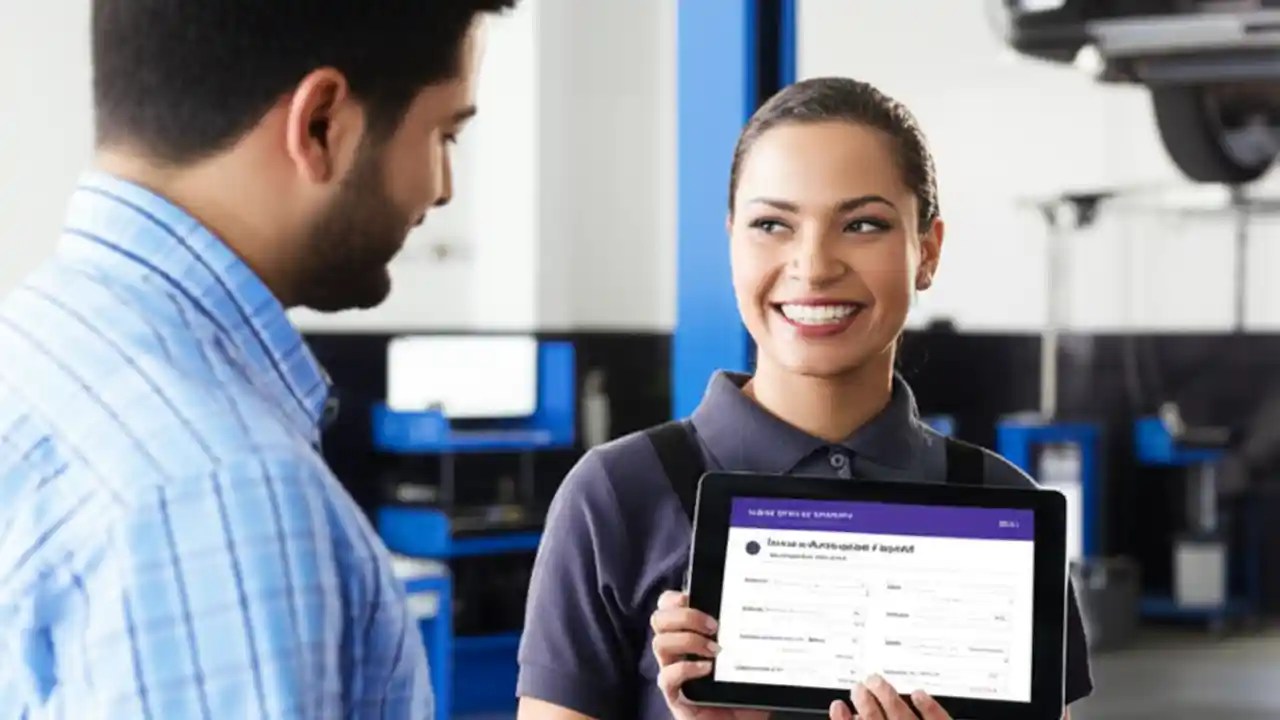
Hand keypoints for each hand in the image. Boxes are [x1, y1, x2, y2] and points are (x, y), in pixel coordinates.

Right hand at [650, 591, 766, 719]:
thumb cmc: (742, 692)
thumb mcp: (746, 659)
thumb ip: (748, 639)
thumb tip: (768, 614)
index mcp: (688, 636)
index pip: (666, 608)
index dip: (674, 598)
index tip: (695, 597)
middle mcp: (675, 652)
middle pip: (658, 620)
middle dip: (684, 616)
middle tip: (713, 626)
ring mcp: (672, 673)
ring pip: (660, 643)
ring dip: (688, 640)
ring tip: (714, 650)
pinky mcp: (674, 696)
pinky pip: (666, 677)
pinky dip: (686, 668)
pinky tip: (707, 669)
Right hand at [828, 675, 950, 719]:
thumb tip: (848, 718)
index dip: (842, 718)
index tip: (837, 706)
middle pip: (876, 718)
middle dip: (864, 699)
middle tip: (859, 686)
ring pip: (901, 714)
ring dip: (887, 695)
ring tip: (877, 681)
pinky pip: (938, 719)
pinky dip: (928, 706)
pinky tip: (919, 694)